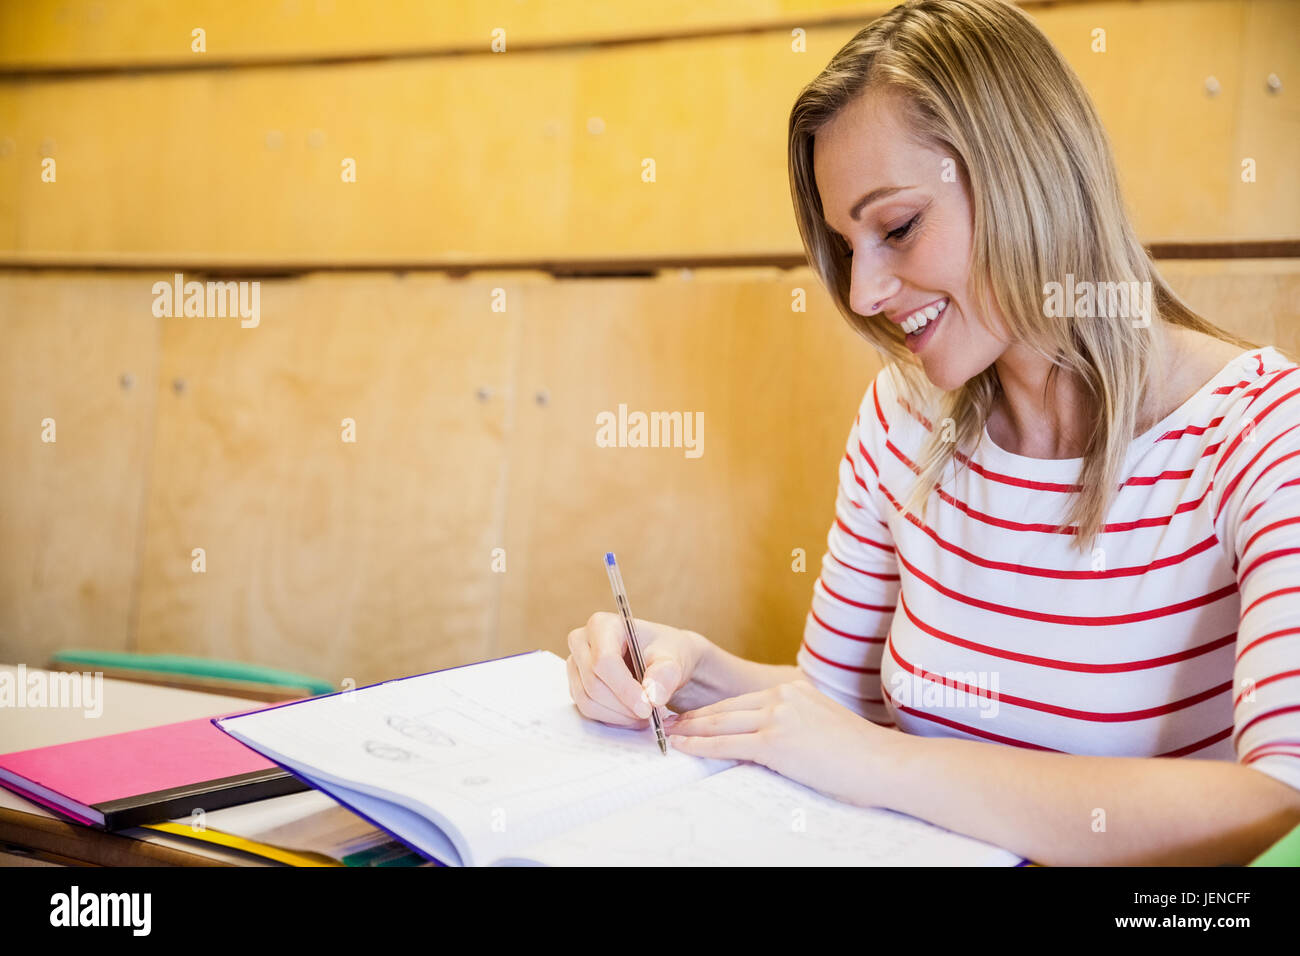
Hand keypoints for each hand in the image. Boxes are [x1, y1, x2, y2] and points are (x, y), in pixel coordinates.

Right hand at [565, 612, 703, 728]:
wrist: (660, 659)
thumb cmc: (665, 652)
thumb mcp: (673, 659)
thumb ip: (665, 675)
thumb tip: (653, 696)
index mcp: (603, 625)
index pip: (604, 661)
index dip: (624, 689)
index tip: (647, 708)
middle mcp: (582, 641)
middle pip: (594, 684)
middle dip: (624, 706)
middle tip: (651, 714)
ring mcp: (576, 664)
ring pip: (587, 700)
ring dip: (618, 716)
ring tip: (645, 715)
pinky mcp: (576, 684)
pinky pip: (587, 709)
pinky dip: (612, 718)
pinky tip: (632, 714)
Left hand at [663, 678, 897, 806]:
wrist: (883, 764)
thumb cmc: (860, 755)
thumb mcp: (822, 724)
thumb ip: (794, 722)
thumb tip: (769, 737)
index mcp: (792, 690)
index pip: (741, 700)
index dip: (712, 709)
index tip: (691, 714)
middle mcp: (782, 696)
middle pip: (726, 708)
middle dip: (694, 717)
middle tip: (669, 721)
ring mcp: (778, 717)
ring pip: (722, 723)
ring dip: (691, 730)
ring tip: (669, 734)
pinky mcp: (776, 742)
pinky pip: (728, 744)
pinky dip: (701, 746)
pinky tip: (684, 748)